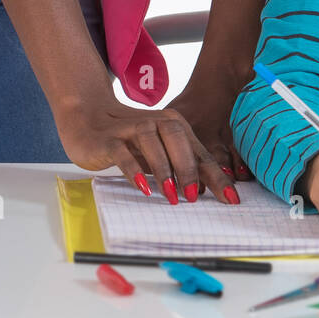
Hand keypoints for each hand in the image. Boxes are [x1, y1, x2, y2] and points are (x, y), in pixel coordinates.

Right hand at [54, 87, 239, 203]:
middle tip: (195, 197)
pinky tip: (143, 187)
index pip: (199, 151)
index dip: (215, 174)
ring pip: (152, 142)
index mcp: (174, 125)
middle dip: (190, 169)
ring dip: (164, 170)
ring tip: (171, 196)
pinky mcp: (109, 140)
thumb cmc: (129, 140)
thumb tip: (209, 191)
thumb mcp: (158, 152)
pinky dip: (134, 170)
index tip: (231, 197)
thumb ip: (180, 165)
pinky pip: (123, 154)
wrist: (87, 120)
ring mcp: (131, 128)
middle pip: (178, 139)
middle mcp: (155, 122)